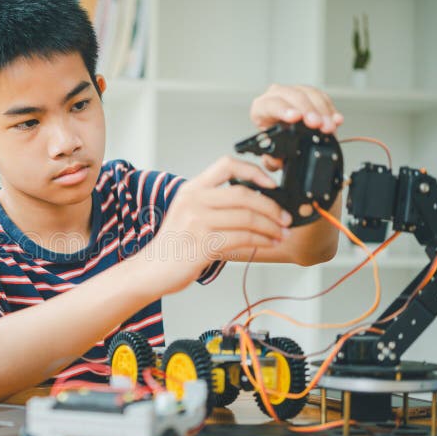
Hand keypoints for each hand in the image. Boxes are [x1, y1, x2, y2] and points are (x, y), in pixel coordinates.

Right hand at [132, 156, 291, 295]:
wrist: (152, 270)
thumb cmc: (173, 245)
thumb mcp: (187, 213)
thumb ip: (213, 204)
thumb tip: (254, 204)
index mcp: (191, 189)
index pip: (226, 165)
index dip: (253, 170)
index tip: (270, 182)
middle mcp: (193, 202)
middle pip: (243, 194)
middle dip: (272, 207)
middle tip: (285, 217)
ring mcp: (197, 223)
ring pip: (247, 218)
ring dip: (271, 227)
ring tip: (281, 233)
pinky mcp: (203, 245)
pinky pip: (242, 239)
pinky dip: (262, 241)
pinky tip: (268, 243)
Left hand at [250, 84, 343, 170]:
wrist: (280, 132)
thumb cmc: (272, 138)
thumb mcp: (268, 150)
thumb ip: (271, 159)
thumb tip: (277, 162)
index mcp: (261, 108)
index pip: (271, 105)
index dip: (284, 110)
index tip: (296, 117)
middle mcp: (276, 95)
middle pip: (294, 97)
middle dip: (309, 111)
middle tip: (318, 124)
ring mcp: (294, 91)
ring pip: (310, 95)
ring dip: (323, 111)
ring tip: (329, 126)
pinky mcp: (310, 93)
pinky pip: (322, 97)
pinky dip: (330, 109)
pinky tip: (336, 120)